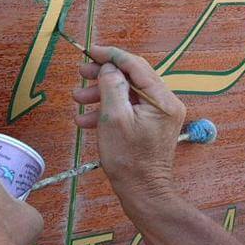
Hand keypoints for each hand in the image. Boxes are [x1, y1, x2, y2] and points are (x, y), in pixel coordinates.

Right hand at [71, 45, 185, 203]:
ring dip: (101, 93)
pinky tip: (86, 119)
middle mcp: (166, 102)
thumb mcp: (114, 118)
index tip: (89, 51)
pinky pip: (129, 108)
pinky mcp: (151, 125)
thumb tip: (109, 68)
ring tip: (78, 99)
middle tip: (80, 74)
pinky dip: (108, 110)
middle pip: (132, 76)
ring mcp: (159, 114)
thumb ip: (111, 86)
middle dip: (103, 75)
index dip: (111, 55)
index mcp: (162, 99)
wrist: (142, 193)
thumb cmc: (128, 159)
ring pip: (127, 92)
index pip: (135, 65)